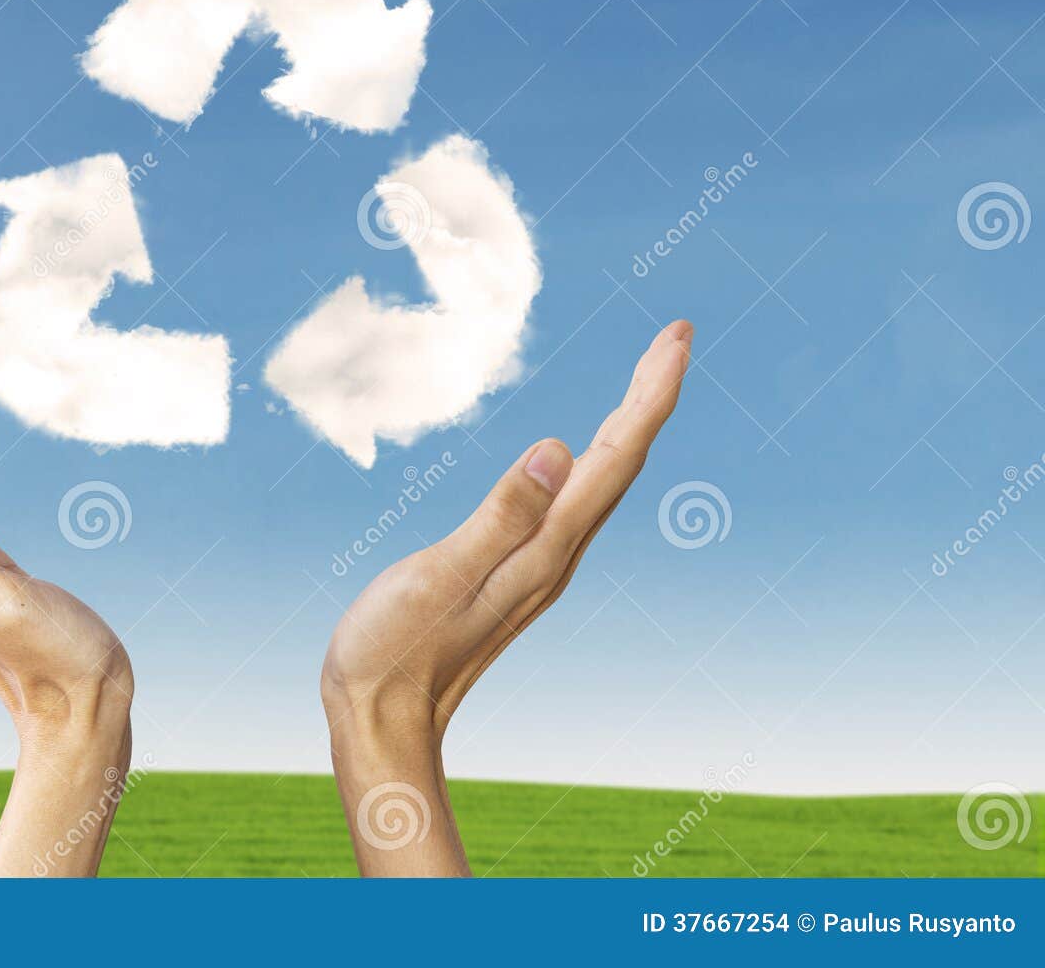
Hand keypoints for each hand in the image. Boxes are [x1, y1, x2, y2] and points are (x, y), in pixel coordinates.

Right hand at [320, 320, 692, 875]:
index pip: (615, 457)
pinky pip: (572, 504)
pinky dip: (591, 463)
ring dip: (627, 427)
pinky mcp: (511, 574)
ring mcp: (535, 568)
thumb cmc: (394, 652)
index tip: (679, 335)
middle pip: (620, 464)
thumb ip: (499, 515)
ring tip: (645, 381)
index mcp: (542, 549)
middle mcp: (553, 556)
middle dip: (650, 396)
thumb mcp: (438, 576)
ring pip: (601, 483)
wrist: (380, 724)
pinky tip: (580, 458)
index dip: (649, 394)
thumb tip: (559, 447)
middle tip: (676, 336)